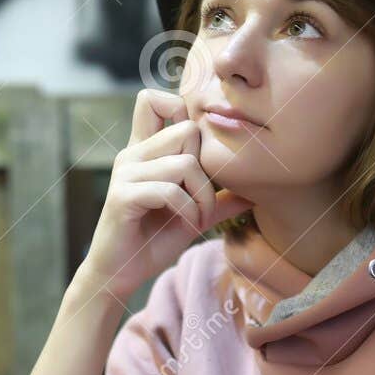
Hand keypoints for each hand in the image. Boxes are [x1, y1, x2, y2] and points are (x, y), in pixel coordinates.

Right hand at [77, 89, 252, 303]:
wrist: (118, 274)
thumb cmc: (152, 241)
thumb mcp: (193, 214)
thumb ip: (218, 199)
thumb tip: (255, 193)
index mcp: (144, 150)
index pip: (153, 99)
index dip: (182, 112)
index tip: (197, 157)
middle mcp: (132, 155)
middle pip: (187, 129)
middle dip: (206, 168)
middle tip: (204, 201)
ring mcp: (125, 173)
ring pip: (185, 163)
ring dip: (202, 196)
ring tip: (199, 218)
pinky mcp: (123, 196)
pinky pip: (170, 190)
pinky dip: (188, 211)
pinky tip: (186, 225)